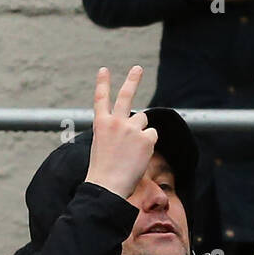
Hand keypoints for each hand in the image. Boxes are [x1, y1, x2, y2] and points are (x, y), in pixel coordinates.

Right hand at [84, 66, 156, 199]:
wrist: (107, 186)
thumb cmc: (102, 173)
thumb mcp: (101, 147)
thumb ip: (115, 133)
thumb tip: (136, 127)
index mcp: (101, 124)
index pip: (101, 99)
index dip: (103, 83)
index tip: (104, 70)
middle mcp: (116, 121)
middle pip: (126, 96)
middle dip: (132, 80)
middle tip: (138, 68)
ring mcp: (132, 128)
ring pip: (142, 121)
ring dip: (140, 132)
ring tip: (131, 151)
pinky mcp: (146, 138)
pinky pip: (152, 136)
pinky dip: (148, 145)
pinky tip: (139, 156)